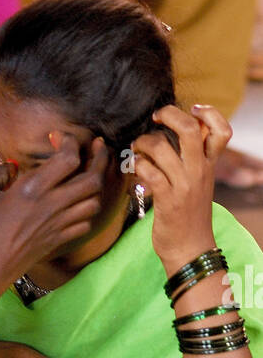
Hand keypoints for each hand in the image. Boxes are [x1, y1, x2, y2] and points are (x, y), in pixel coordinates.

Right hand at [0, 135, 109, 296]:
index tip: (59, 137)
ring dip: (96, 185)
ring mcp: (59, 224)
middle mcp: (52, 205)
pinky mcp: (59, 239)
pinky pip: (86, 222)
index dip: (70, 142)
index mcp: (33, 189)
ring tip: (92, 174)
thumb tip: (10, 167)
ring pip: (94, 201)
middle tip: (98, 146)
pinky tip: (81, 204)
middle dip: (100, 158)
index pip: (68, 158)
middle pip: (92, 179)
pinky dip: (88, 210)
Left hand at [132, 104, 231, 270]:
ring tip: (137, 149)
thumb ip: (194, 160)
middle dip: (169, 114)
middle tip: (156, 117)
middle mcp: (199, 171)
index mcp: (210, 166)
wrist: (190, 249)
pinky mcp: (167, 199)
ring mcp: (184, 185)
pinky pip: (148, 170)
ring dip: (142, 143)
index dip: (210, 113)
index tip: (193, 109)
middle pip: (189, 129)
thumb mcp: (199, 183)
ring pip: (161, 147)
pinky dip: (137, 165)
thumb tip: (177, 134)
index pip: (222, 131)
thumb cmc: (190, 215)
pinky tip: (135, 169)